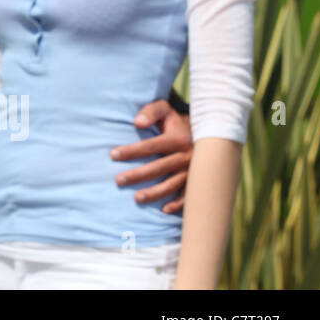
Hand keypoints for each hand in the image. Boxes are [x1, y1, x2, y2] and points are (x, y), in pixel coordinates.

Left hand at [110, 99, 193, 213]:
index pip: (151, 146)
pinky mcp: (198, 180)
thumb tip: (137, 123)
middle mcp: (186, 156)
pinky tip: (164, 210)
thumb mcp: (164, 109)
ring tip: (136, 198)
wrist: (206, 131)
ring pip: (172, 184)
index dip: (132, 151)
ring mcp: (193, 170)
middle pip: (159, 167)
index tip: (113, 155)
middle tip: (118, 180)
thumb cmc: (175, 120)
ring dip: (155, 193)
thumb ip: (151, 112)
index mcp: (177, 138)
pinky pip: (189, 195)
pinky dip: (179, 204)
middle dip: (138, 175)